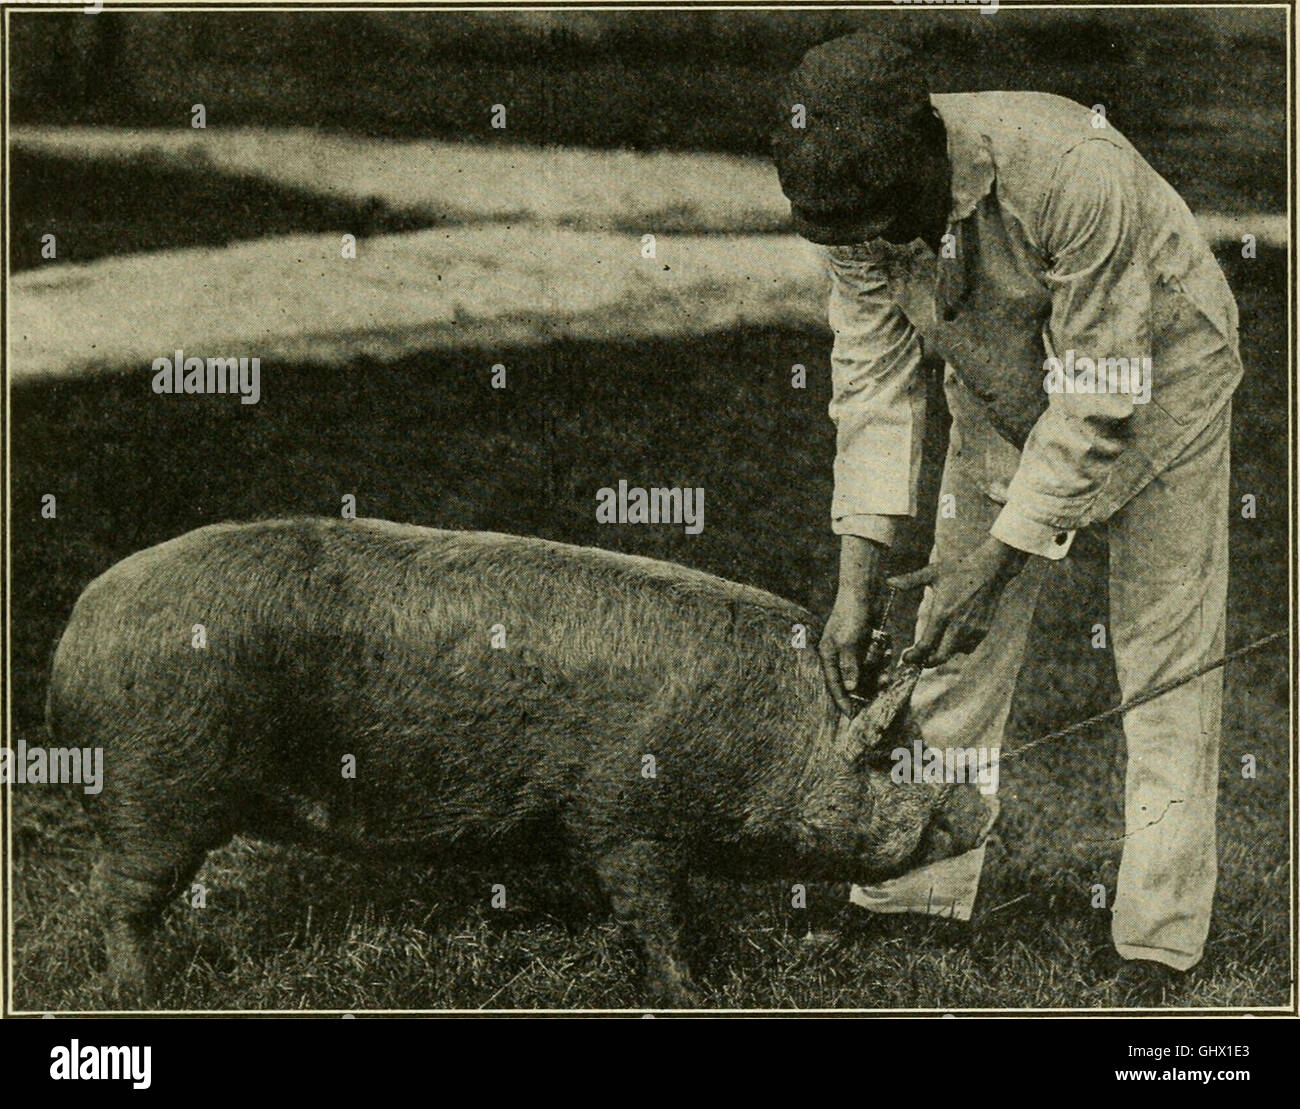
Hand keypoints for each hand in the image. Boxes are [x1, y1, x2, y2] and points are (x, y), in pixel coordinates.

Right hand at [819, 535, 884, 715]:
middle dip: (865, 686)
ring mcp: (852, 649)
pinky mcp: (864, 643)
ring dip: (876, 671)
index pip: (834, 684)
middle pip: (851, 680)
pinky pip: (874, 658)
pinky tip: (886, 651)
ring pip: (866, 670)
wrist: (861, 591)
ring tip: (885, 675)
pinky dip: (880, 658)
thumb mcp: (849, 642)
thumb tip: (851, 688)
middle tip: (878, 696)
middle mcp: (838, 655)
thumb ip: (850, 665)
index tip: (852, 716)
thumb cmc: (850, 615)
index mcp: (828, 655)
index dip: (843, 701)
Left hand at [888, 537, 1030, 667]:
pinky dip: (959, 646)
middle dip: (927, 661)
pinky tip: (953, 637)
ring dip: (943, 652)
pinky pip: (968, 647)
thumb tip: (889, 582)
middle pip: (940, 656)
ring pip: (954, 653)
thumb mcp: (932, 572)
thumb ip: (910, 581)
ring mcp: (972, 630)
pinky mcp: (983, 630)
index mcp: (942, 613)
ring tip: (935, 645)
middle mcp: (957, 625)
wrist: (990, 570)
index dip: (914, 655)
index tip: (907, 657)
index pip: (925, 645)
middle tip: (918, 659)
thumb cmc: (959, 570)